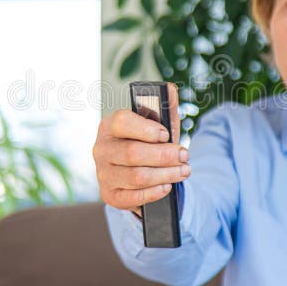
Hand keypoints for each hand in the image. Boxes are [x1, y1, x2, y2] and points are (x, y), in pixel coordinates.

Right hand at [93, 83, 189, 212]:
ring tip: (183, 171)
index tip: (165, 134)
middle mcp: (101, 149)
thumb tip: (170, 89)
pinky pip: (132, 197)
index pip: (121, 121)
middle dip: (164, 155)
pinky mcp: (110, 194)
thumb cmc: (148, 143)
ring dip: (165, 175)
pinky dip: (153, 193)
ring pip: (136, 176)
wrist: (140, 172)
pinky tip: (167, 186)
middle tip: (184, 156)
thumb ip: (165, 106)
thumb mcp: (159, 125)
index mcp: (109, 126)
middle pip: (132, 153)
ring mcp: (103, 173)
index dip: (145, 128)